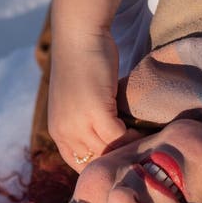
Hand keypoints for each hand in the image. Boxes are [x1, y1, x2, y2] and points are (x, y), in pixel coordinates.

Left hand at [48, 0, 130, 170]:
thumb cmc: (81, 64)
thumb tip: (111, 142)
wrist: (79, 35)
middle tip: (137, 157)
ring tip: (142, 144)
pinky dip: (132, 137)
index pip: (80, 165)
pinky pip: (119, 138)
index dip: (100, 167)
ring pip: (108, 152)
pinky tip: (141, 130)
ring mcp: (78, 124)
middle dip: (116, 162)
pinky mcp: (96, 113)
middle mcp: (64, 132)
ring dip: (127, 150)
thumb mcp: (78, 102)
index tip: (120, 162)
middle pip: (95, 163)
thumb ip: (88, 124)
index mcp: (58, 132)